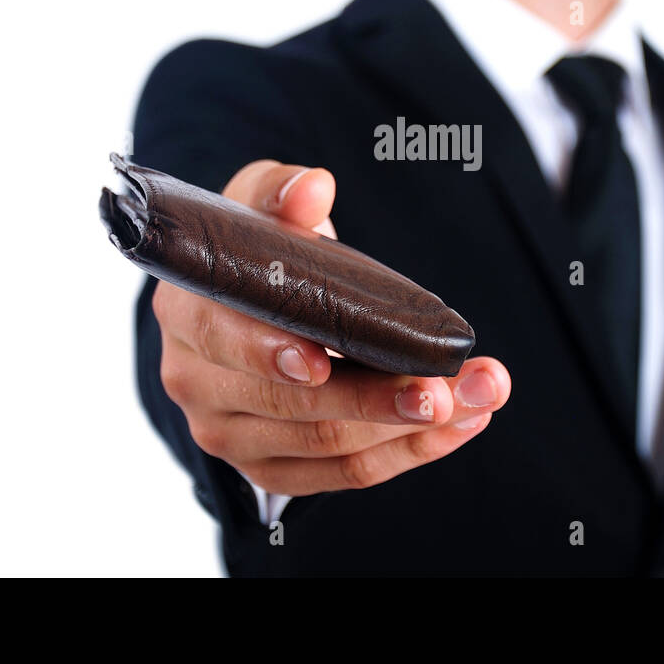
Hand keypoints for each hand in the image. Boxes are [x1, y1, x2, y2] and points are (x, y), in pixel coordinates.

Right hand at [151, 159, 510, 496]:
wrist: (246, 308)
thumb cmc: (258, 253)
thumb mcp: (260, 208)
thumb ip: (280, 192)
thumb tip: (312, 188)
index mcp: (187, 314)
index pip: (223, 340)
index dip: (270, 353)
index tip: (324, 358)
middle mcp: (196, 384)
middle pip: (293, 409)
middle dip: (376, 400)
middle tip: (441, 389)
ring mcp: (231, 436)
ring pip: (329, 447)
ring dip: (412, 430)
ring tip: (476, 398)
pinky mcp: (270, 470)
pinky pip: (345, 475)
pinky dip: (409, 452)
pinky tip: (462, 423)